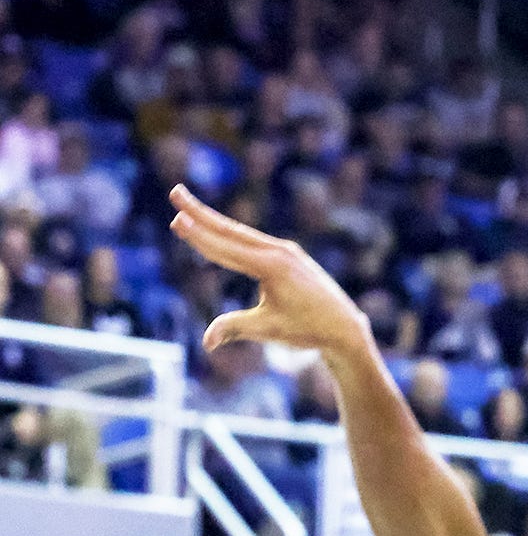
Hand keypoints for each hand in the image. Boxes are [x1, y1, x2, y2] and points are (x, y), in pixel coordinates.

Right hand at [166, 185, 374, 359]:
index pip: (226, 249)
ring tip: (189, 206)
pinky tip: (219, 229)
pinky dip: (232, 233)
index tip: (177, 219)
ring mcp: (286, 251)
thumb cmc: (308, 330)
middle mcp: (278, 252)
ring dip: (214, 220)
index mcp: (271, 267)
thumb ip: (236, 329)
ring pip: (242, 233)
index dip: (199, 236)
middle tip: (175, 192)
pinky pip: (254, 241)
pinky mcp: (290, 255)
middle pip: (230, 230)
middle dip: (201, 212)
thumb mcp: (269, 330)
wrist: (345, 328)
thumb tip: (207, 342)